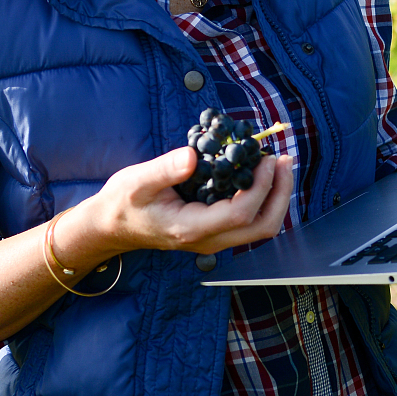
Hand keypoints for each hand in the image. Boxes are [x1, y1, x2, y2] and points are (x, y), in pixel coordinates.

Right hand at [62, 146, 294, 263]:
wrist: (112, 227)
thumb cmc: (122, 204)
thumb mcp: (136, 181)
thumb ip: (165, 169)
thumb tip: (194, 155)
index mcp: (191, 228)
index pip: (239, 214)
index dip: (259, 187)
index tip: (266, 159)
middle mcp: (208, 240)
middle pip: (262, 227)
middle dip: (280, 194)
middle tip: (284, 160)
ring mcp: (214, 239)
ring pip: (260, 227)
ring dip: (276, 196)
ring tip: (279, 163)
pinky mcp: (216, 231)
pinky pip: (251, 221)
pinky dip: (264, 198)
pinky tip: (261, 173)